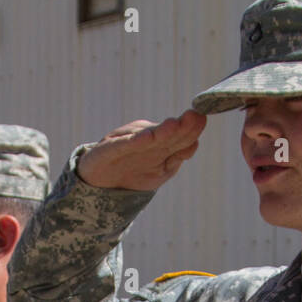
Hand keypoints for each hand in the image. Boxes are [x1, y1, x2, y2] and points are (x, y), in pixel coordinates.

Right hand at [75, 110, 205, 190]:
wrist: (99, 185)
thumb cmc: (133, 172)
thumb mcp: (160, 169)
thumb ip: (176, 155)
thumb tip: (194, 143)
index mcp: (161, 144)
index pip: (180, 136)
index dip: (191, 128)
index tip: (202, 119)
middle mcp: (146, 140)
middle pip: (166, 134)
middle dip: (181, 126)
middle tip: (194, 117)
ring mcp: (127, 144)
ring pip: (147, 137)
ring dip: (161, 131)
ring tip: (174, 125)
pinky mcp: (108, 150)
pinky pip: (122, 146)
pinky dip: (133, 142)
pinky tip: (145, 139)